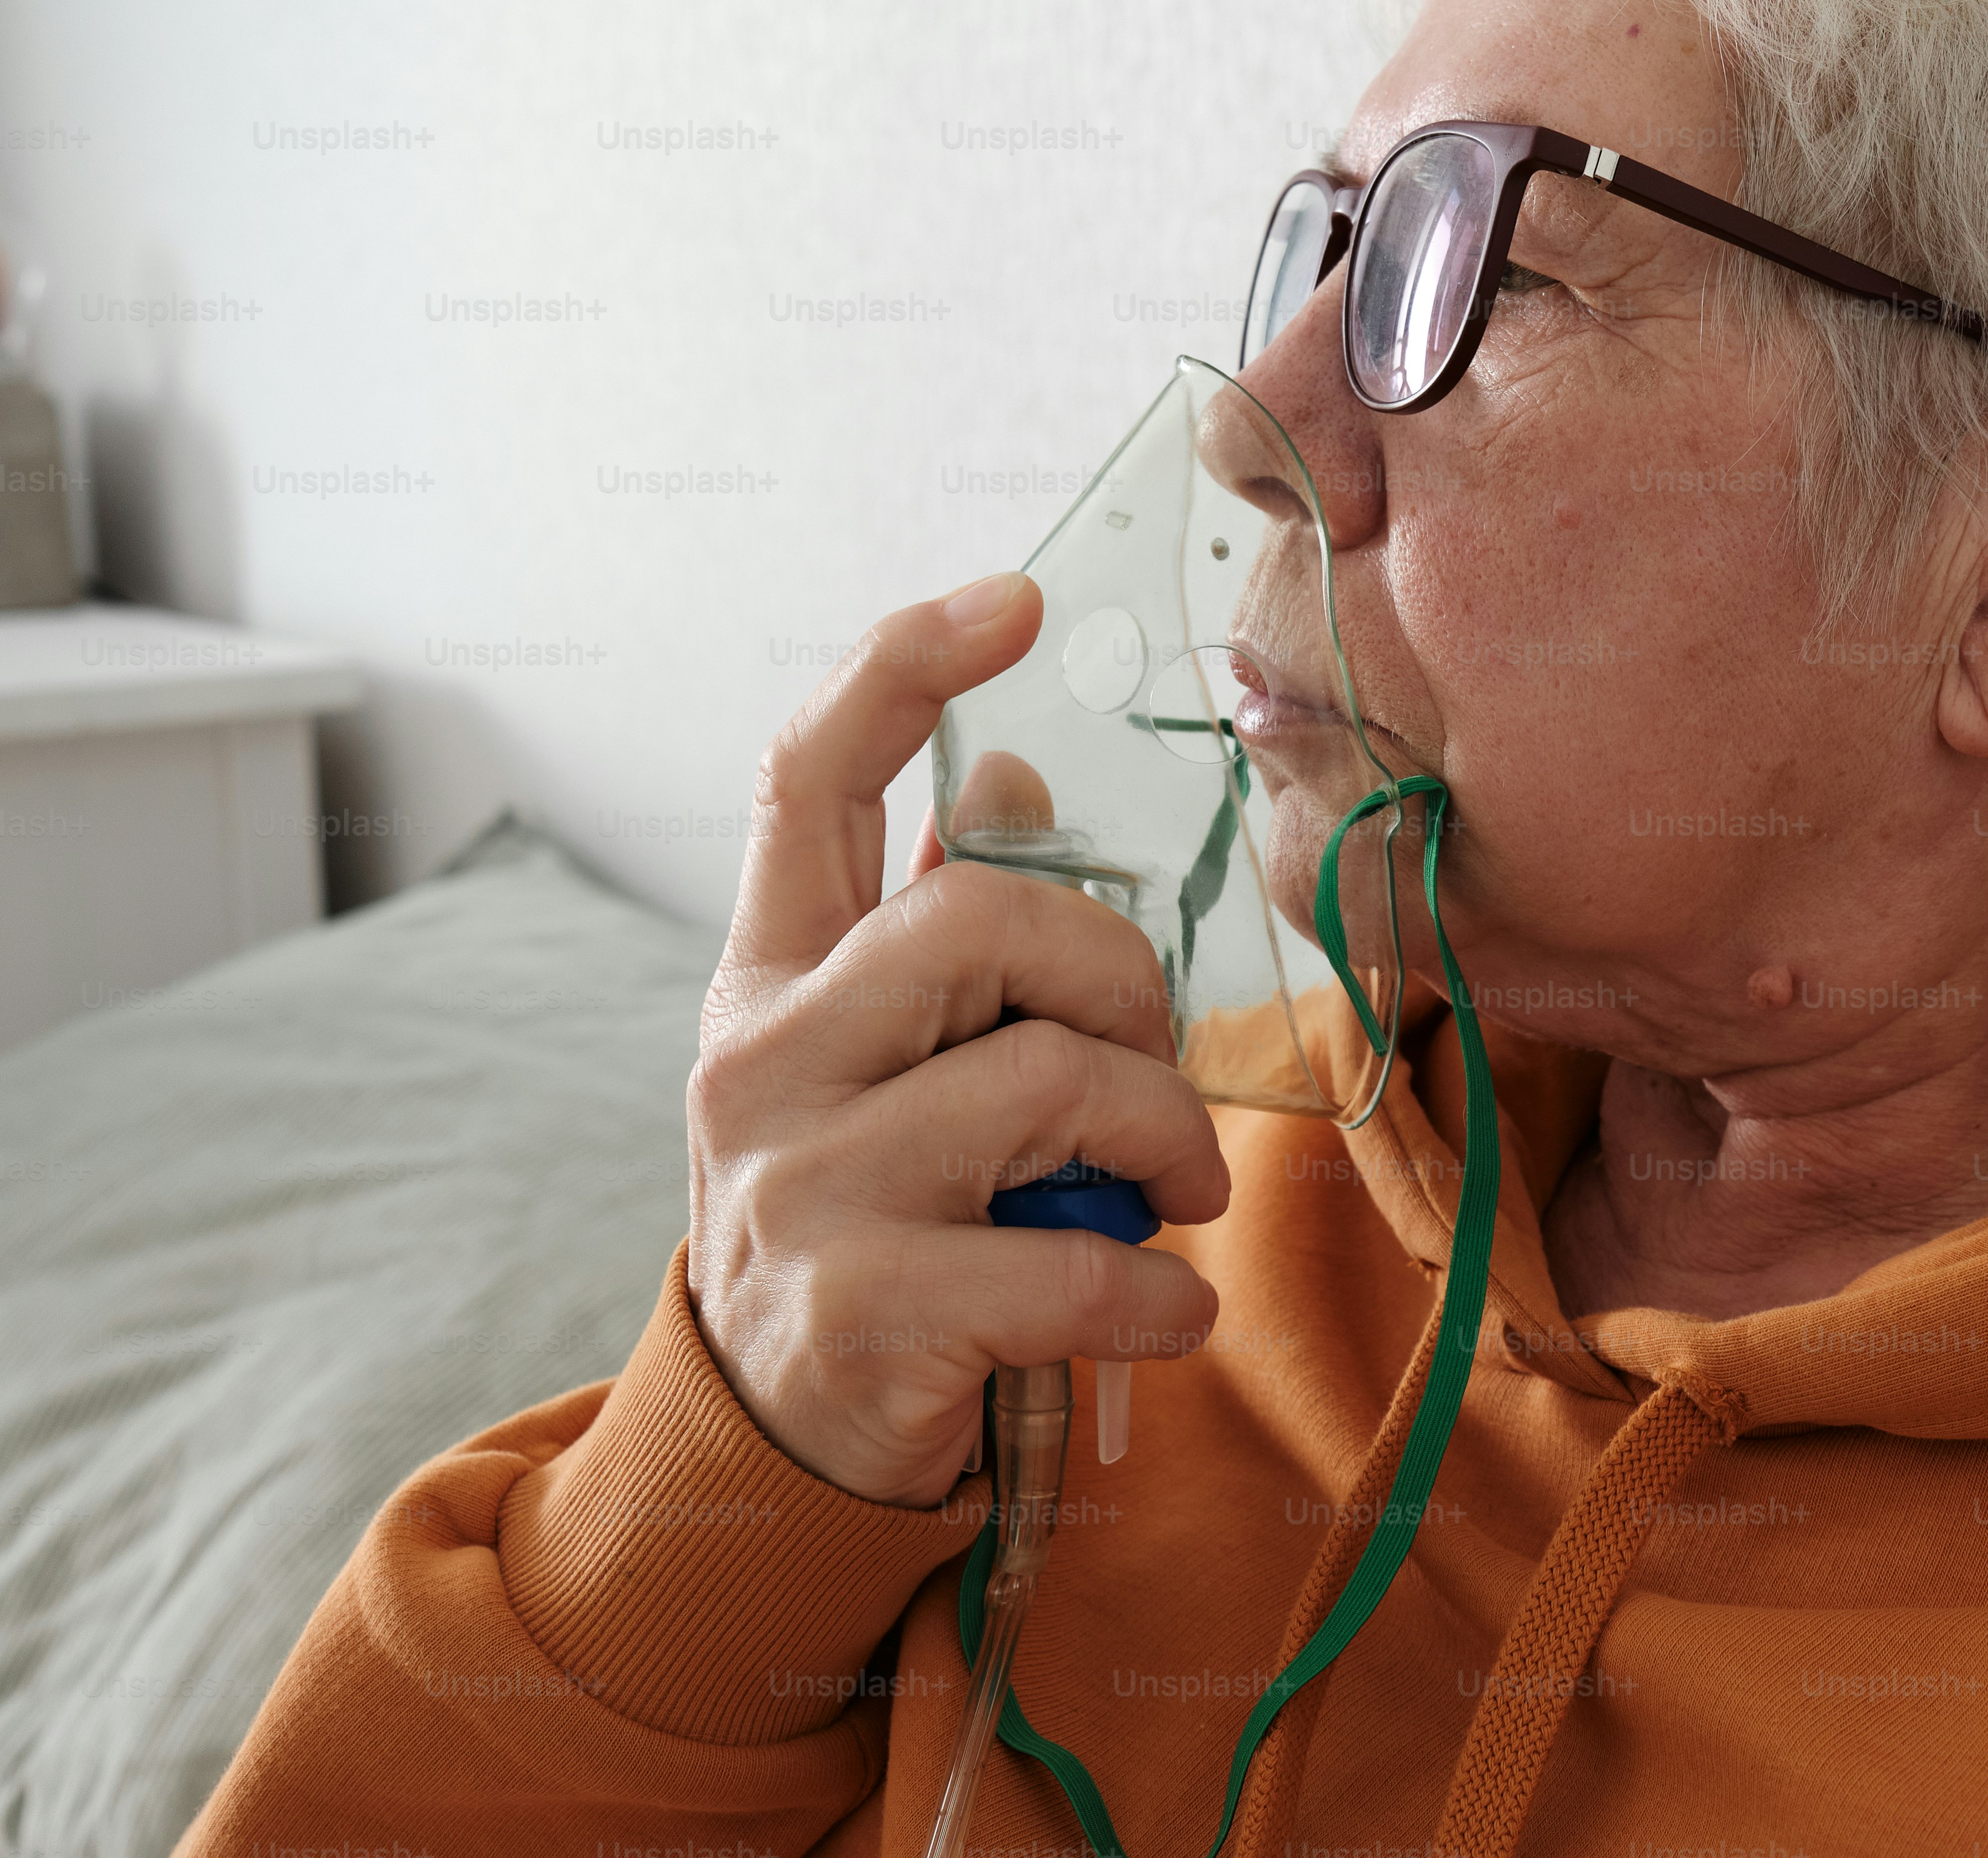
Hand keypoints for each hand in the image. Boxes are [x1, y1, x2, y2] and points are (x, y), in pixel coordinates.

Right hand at [684, 573, 1229, 1504]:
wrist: (771, 1439)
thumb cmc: (867, 1212)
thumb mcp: (877, 1060)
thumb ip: (935, 925)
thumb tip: (1004, 768)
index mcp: (770, 975)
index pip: (806, 777)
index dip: (903, 665)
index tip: (1016, 598)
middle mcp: (761, 1060)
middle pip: (981, 923)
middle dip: (1122, 983)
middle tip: (1157, 1068)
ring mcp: (801, 1186)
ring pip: (1051, 1082)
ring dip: (1163, 1138)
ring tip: (1177, 1193)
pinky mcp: (862, 1311)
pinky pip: (1075, 1263)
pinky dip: (1160, 1289)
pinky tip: (1166, 1304)